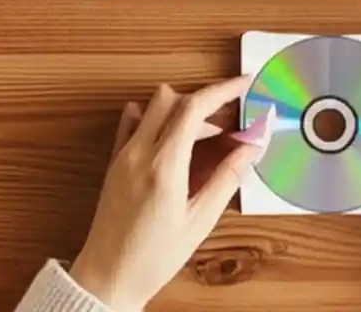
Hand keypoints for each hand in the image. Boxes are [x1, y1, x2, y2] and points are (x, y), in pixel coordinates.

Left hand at [69, 78, 273, 310]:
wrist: (108, 277)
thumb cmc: (153, 257)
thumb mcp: (200, 220)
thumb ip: (228, 178)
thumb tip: (252, 147)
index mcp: (164, 166)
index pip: (194, 107)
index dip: (223, 90)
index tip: (244, 84)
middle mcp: (139, 153)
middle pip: (173, 98)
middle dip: (205, 100)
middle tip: (230, 119)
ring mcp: (123, 156)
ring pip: (153, 108)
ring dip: (182, 111)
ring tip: (207, 137)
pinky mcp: (113, 164)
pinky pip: (132, 124)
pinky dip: (154, 119)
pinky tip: (172, 135)